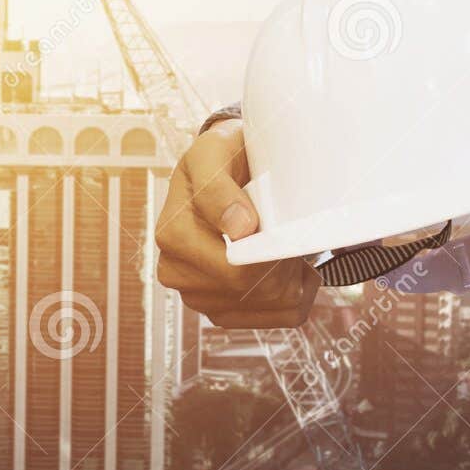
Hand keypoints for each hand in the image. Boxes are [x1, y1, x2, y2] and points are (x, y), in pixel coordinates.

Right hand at [154, 117, 320, 327]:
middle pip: (253, 289)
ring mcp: (198, 297)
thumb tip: (239, 227)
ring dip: (292, 276)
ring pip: (269, 306)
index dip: (272, 248)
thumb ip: (217, 186)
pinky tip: (290, 266)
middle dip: (283, 261)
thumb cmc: (221, 158)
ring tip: (286, 241)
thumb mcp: (213, 152)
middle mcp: (177, 272)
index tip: (281, 220)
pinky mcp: (221, 311)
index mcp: (173, 235)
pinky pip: (277, 318)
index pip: (236, 267)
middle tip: (291, 228)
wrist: (225, 171)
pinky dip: (296, 294)